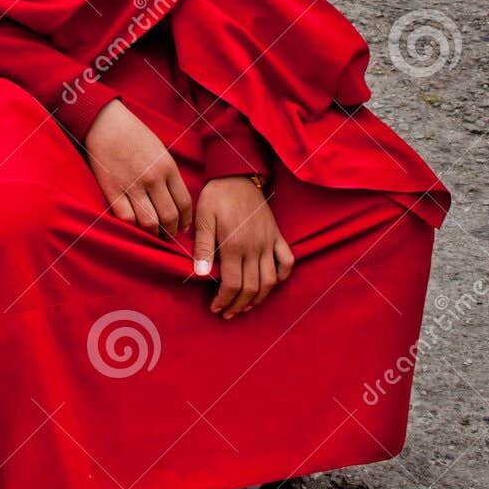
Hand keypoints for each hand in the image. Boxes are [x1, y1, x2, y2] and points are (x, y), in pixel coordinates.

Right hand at [83, 98, 193, 237]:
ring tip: (151, 236)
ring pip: (149, 222)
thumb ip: (168, 174)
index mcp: (168, 167)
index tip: (181, 228)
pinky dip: (131, 227)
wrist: (105, 122)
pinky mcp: (112, 190)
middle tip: (166, 237)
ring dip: (152, 234)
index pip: (184, 203)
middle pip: (169, 217)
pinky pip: (126, 218)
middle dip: (170, 232)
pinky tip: (133, 227)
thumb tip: (173, 200)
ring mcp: (133, 185)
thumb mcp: (159, 150)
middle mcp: (153, 178)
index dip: (185, 221)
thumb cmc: (133, 134)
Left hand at [192, 177, 294, 317]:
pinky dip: (282, 276)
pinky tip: (270, 284)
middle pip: (251, 287)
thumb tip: (201, 274)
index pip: (233, 284)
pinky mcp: (277, 235)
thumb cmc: (216, 196)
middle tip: (227, 312)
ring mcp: (269, 242)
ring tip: (245, 306)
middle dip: (238, 304)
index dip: (224, 300)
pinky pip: (287, 261)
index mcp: (235, 245)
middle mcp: (255, 247)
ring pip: (270, 280)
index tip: (215, 308)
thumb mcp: (203, 218)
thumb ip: (203, 247)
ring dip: (259, 298)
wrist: (237, 175)